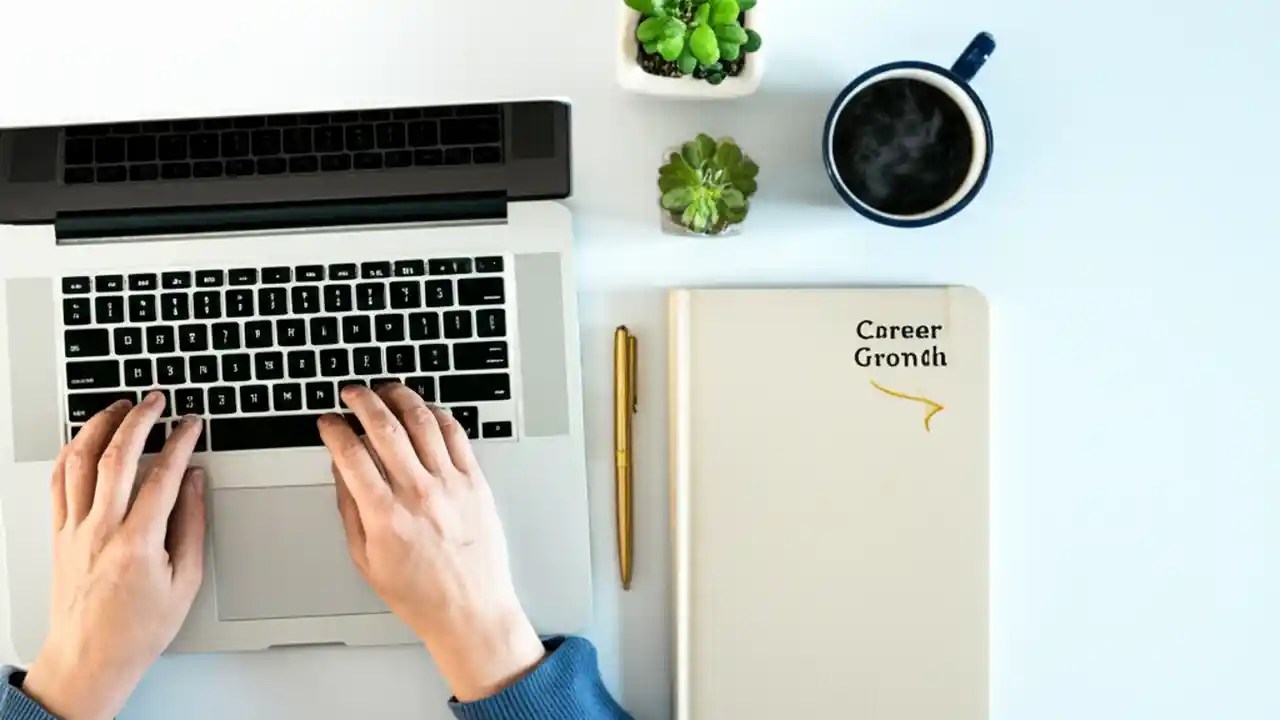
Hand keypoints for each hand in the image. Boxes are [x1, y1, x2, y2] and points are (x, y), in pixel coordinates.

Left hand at [23, 392, 206, 719]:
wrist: (90, 658)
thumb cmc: (139, 629)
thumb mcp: (186, 581)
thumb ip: (192, 525)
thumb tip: (194, 482)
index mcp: (138, 542)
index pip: (163, 475)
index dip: (181, 442)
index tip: (192, 425)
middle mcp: (101, 530)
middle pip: (117, 456)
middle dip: (140, 419)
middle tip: (155, 400)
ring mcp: (74, 530)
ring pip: (81, 462)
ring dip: (100, 427)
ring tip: (118, 407)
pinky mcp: (59, 534)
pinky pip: (58, 482)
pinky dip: (70, 454)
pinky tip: (83, 440)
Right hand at [318, 384, 543, 701]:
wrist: (470, 610)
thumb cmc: (419, 593)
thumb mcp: (366, 559)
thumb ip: (349, 509)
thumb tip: (340, 469)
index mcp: (385, 515)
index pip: (351, 455)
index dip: (333, 430)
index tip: (326, 421)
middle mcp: (419, 493)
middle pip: (385, 427)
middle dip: (362, 401)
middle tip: (351, 392)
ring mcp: (451, 484)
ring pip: (423, 421)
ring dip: (400, 397)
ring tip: (386, 391)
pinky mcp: (475, 481)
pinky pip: (455, 434)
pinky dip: (437, 414)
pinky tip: (424, 410)